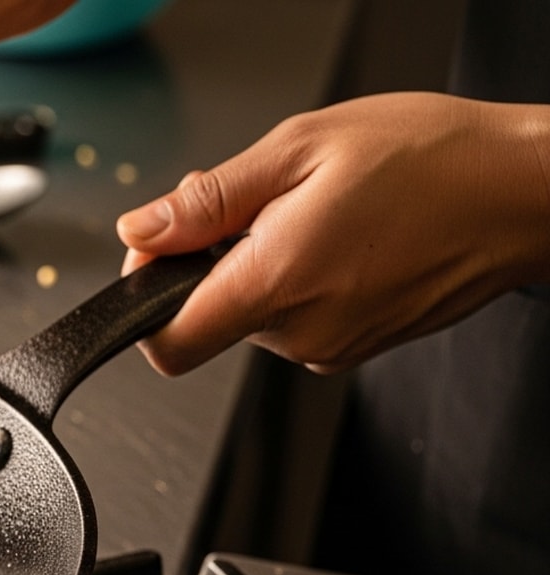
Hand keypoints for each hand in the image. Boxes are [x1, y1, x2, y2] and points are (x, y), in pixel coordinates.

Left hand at [117, 92, 549, 374]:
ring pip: (253, 315)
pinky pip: (297, 317)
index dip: (144, 298)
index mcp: (276, 285)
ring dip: (258, 264)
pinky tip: (337, 233)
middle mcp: (301, 333)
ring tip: (312, 209)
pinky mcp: (356, 344)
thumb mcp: (300, 149)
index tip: (158, 252)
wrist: (525, 193)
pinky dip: (297, 277)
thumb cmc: (433, 161)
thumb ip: (208, 202)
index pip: (167, 343)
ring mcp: (332, 347)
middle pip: (207, 318)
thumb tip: (142, 232)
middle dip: (211, 259)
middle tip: (258, 201)